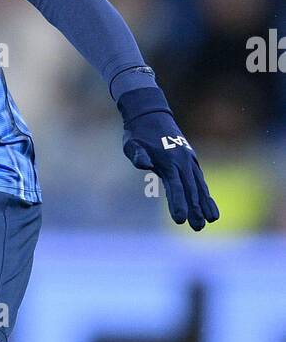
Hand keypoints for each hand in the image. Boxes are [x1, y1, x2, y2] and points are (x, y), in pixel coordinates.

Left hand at [117, 86, 218, 231]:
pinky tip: (210, 208)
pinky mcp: (191, 161)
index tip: (179, 220)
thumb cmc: (137, 133)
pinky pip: (200, 180)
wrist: (150, 113)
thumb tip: (143, 164)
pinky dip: (205, 194)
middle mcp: (182, 161)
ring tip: (211, 221)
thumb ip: (138, 155)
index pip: (174, 186)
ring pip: (199, 185)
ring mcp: (189, 161)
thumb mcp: (131, 143)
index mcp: (168, 160)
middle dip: (194, 209)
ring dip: (204, 203)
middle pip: (190, 189)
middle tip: (198, 228)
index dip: (178, 203)